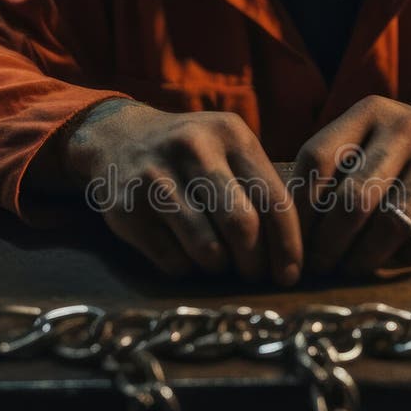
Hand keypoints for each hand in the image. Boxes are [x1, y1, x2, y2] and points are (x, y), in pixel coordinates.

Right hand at [63, 99, 302, 284]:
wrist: (117, 136)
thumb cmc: (191, 153)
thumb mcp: (228, 147)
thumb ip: (260, 183)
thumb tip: (293, 250)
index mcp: (230, 134)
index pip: (273, 198)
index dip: (288, 245)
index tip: (290, 274)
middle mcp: (193, 148)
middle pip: (242, 225)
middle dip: (255, 262)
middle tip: (255, 276)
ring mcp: (155, 177)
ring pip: (206, 248)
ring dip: (219, 267)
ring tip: (219, 263)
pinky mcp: (125, 207)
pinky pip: (171, 259)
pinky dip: (186, 268)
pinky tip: (185, 255)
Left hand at [292, 95, 410, 274]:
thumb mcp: (376, 137)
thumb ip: (336, 163)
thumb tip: (281, 218)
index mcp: (371, 111)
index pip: (316, 158)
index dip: (298, 206)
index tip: (289, 237)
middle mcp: (406, 128)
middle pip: (350, 200)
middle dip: (326, 244)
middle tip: (316, 266)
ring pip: (386, 225)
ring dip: (360, 259)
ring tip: (347, 269)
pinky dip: (398, 259)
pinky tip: (388, 261)